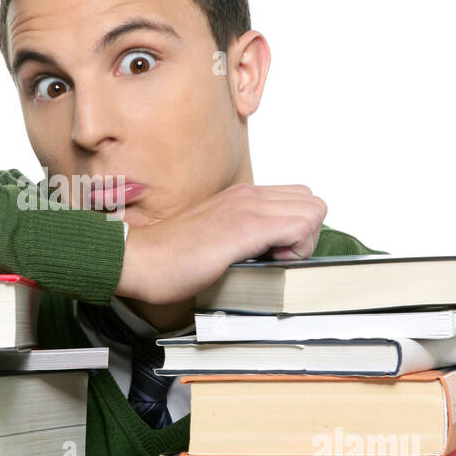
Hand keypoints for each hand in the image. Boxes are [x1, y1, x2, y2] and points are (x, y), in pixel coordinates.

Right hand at [115, 182, 326, 305]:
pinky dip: (296, 249)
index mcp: (241, 196)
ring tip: (273, 258)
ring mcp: (248, 207)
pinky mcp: (247, 226)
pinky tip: (268, 260)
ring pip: (314, 211)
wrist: (140, 259)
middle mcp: (248, 195)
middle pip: (312, 202)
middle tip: (279, 256)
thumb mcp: (214, 237)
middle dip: (306, 234)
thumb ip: (239, 236)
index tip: (274, 251)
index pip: (297, 199)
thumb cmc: (169, 257)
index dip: (296, 228)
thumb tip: (264, 253)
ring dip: (303, 241)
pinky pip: (302, 227)